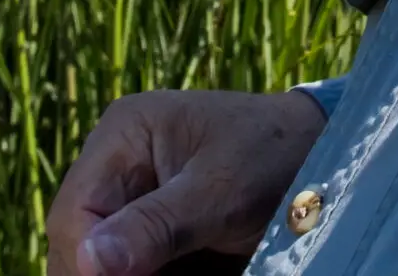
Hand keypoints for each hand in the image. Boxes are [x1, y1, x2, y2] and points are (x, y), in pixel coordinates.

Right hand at [46, 86, 327, 275]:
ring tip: (190, 270)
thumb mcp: (220, 191)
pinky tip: (194, 272)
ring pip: (104, 265)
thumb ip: (157, 225)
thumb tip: (89, 261)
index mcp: (123, 137)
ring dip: (133, 275)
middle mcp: (117, 168)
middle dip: (110, 275)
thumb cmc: (274, 154)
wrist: (323, 156)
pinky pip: (133, 268)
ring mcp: (134, 202)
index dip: (86, 264)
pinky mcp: (155, 235)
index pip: (74, 214)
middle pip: (79, 247)